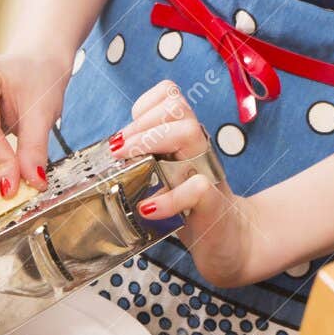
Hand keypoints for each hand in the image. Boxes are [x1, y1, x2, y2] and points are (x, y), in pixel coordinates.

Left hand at [109, 81, 260, 288]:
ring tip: (128, 162)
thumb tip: (109, 153)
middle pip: (178, 107)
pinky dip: (168, 198)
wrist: (225, 238)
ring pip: (189, 132)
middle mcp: (197, 146)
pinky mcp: (212, 202)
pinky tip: (148, 208)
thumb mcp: (165, 174)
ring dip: (152, 142)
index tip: (126, 131)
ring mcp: (206, 171)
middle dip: (142, 123)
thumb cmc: (188, 204)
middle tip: (118, 149)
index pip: (170, 96)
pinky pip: (195, 188)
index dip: (145, 105)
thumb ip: (145, 158)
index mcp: (185, 136)